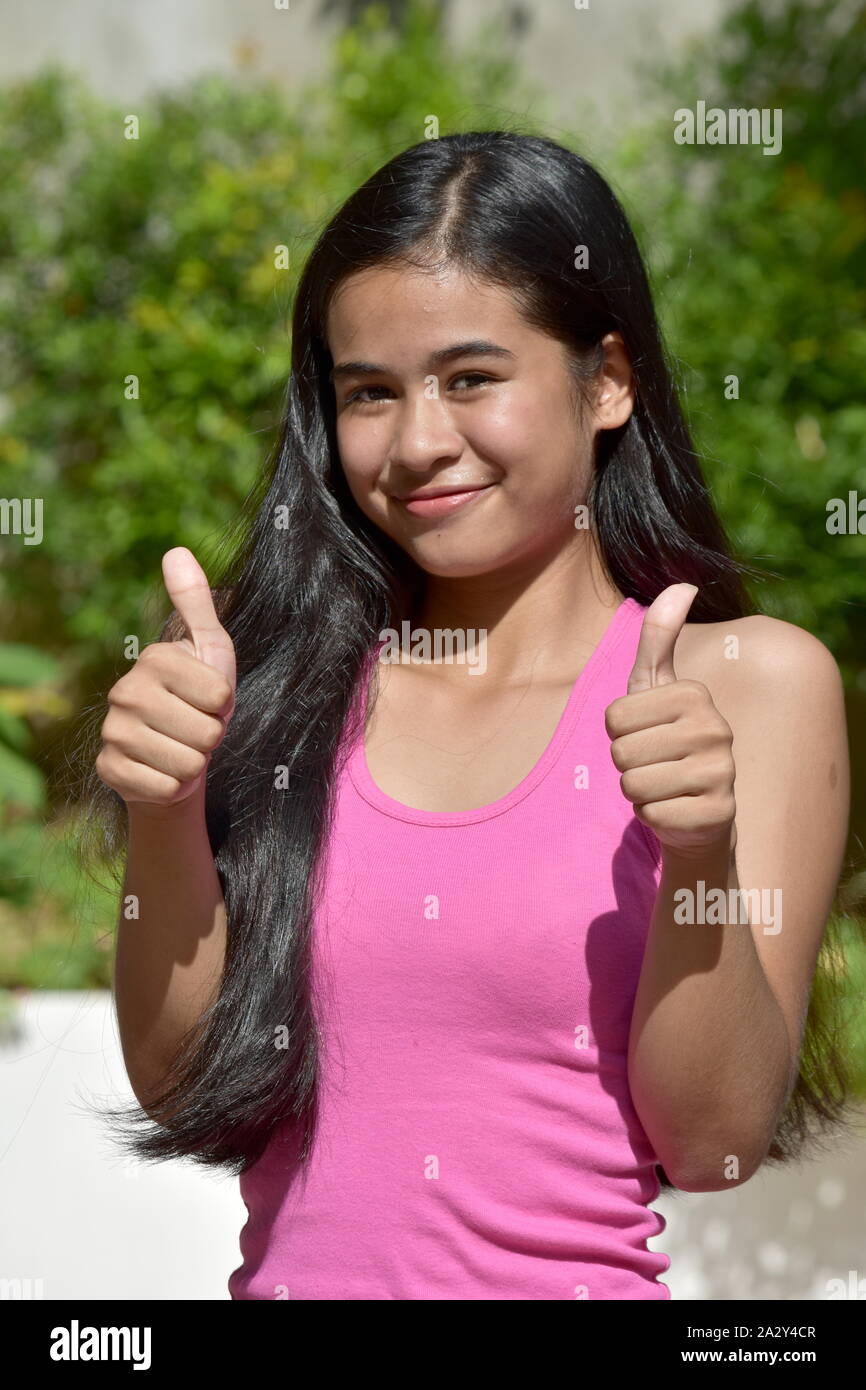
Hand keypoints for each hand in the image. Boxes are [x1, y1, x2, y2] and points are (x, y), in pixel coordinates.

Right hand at [95, 548, 236, 809]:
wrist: (173, 753)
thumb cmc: (198, 698)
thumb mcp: (210, 649)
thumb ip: (197, 604)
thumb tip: (176, 551)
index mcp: (154, 659)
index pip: (220, 695)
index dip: (225, 705)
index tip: (208, 700)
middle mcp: (124, 691)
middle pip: (206, 733)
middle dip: (211, 737)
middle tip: (194, 727)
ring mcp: (113, 732)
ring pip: (189, 763)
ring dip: (194, 762)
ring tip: (181, 747)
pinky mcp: (109, 769)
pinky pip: (167, 787)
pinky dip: (174, 786)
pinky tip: (162, 770)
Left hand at [604, 584, 736, 859]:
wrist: (698, 811)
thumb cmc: (666, 741)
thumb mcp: (656, 688)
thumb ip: (659, 637)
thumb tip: (683, 583)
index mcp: (695, 694)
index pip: (614, 718)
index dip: (619, 732)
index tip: (646, 734)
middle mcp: (716, 729)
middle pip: (621, 752)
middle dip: (627, 765)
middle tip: (654, 765)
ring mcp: (721, 773)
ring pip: (633, 784)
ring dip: (638, 792)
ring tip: (664, 786)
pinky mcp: (718, 814)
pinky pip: (651, 815)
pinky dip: (654, 817)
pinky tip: (676, 809)